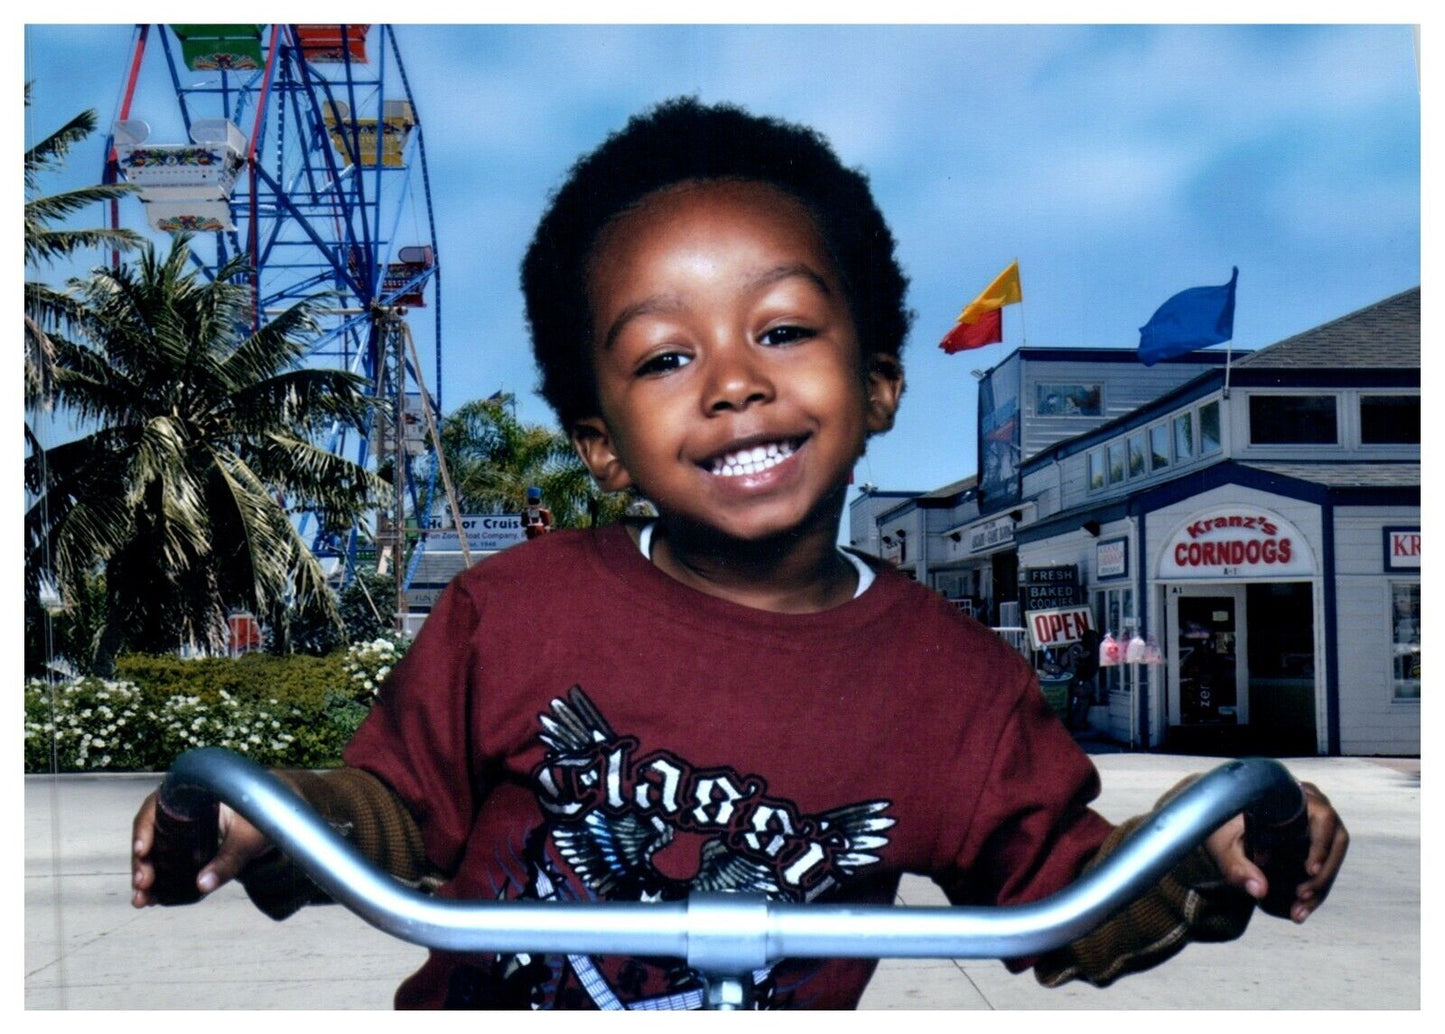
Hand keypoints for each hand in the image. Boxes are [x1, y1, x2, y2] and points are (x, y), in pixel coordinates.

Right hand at [131, 790, 270, 906]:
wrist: (274, 813)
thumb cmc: (263, 816)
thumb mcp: (249, 838)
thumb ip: (229, 860)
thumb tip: (201, 885)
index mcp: (195, 792)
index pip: (158, 805)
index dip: (145, 827)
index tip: (142, 850)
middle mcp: (183, 806)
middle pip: (150, 831)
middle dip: (142, 861)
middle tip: (142, 885)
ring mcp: (182, 825)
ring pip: (154, 848)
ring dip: (146, 873)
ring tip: (141, 899)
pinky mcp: (186, 842)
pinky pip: (165, 858)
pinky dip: (158, 876)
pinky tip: (151, 897)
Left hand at [1204, 781, 1348, 922]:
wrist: (1217, 819)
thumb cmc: (1219, 825)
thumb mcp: (1221, 844)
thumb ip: (1235, 865)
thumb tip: (1260, 890)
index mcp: (1292, 794)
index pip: (1322, 816)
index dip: (1322, 844)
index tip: (1309, 870)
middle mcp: (1312, 805)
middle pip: (1334, 842)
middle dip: (1322, 876)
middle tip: (1301, 898)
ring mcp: (1317, 825)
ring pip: (1332, 858)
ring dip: (1320, 889)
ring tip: (1298, 912)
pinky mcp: (1314, 843)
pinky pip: (1323, 867)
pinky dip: (1314, 891)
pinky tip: (1299, 911)